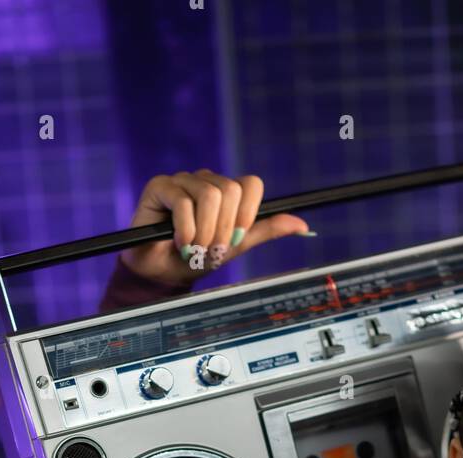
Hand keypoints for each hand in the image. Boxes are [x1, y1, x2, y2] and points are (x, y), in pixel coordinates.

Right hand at [118, 169, 312, 285]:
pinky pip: (183, 202)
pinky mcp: (160, 186)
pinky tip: (179, 242)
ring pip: (209, 196)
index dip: (249, 211)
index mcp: (226, 192)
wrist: (162, 273)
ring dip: (204, 233)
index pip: (251, 184)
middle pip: (231, 191)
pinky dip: (185, 229)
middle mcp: (206, 181)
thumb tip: (302, 224)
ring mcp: (183, 180)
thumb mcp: (236, 247)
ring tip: (194, 249)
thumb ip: (266, 231)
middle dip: (224, 230)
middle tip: (211, 250)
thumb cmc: (196, 258)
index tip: (238, 238)